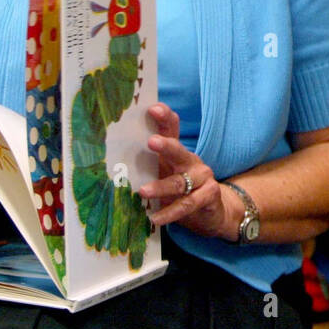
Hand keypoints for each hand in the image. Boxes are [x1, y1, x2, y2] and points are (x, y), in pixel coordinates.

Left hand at [137, 103, 237, 238]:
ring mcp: (202, 177)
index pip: (172, 128)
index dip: (164, 118)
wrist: (213, 211)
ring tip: (143, 192)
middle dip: (166, 146)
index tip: (152, 109)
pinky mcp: (209, 195)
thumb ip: (149, 166)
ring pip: (179, 182)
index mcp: (177, 152)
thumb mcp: (166, 175)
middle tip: (151, 142)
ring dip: (161, 187)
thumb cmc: (181, 191)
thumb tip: (115, 162)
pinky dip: (170, 213)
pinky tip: (156, 219)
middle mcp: (190, 161)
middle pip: (178, 150)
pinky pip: (187, 205)